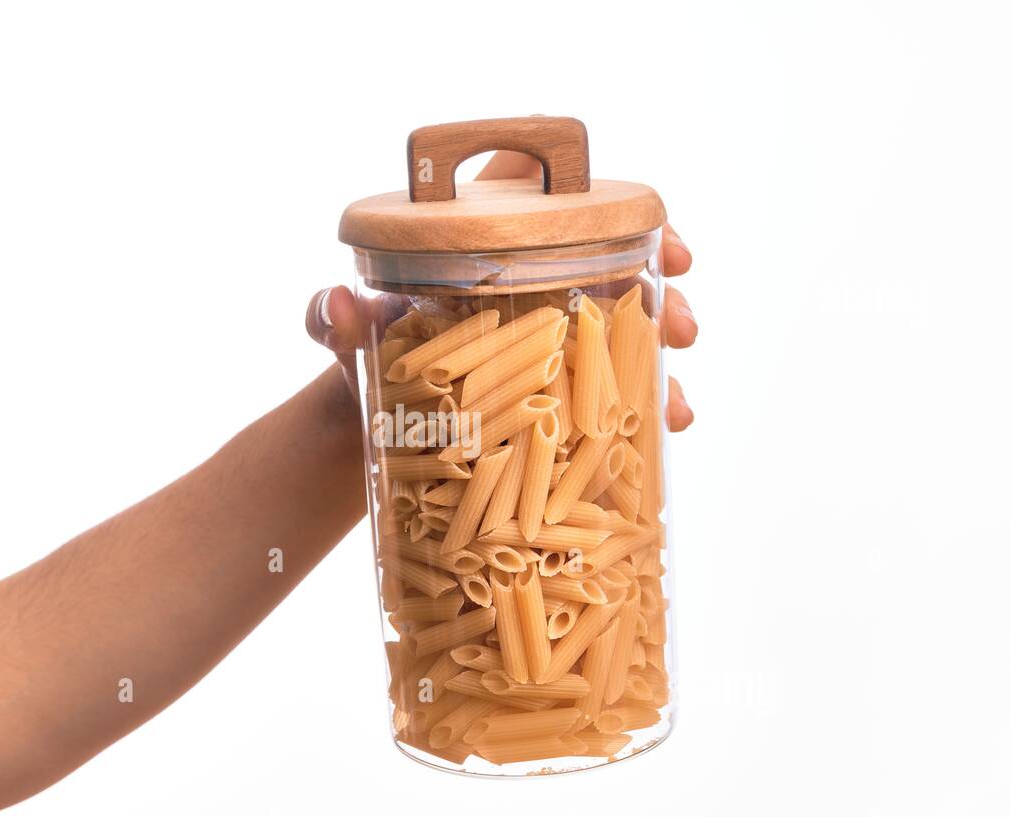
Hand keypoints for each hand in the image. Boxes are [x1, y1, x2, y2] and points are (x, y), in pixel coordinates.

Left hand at [307, 151, 696, 430]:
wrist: (374, 432)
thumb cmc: (367, 362)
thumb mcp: (349, 340)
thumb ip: (329, 319)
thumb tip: (335, 307)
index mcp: (487, 242)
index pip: (546, 191)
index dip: (600, 192)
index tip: (643, 229)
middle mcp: (535, 279)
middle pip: (615, 258)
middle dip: (660, 287)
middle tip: (681, 322)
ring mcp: (555, 333)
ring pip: (629, 323)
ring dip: (665, 351)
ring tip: (675, 396)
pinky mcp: (563, 385)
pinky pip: (617, 384)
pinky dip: (648, 404)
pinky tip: (667, 424)